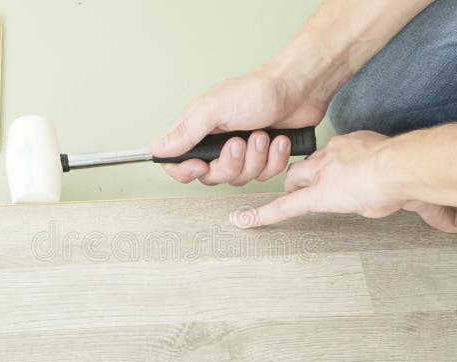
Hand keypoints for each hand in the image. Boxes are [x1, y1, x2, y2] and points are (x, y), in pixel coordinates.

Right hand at [150, 68, 329, 185]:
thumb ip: (185, 132)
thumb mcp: (214, 109)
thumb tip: (157, 148)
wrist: (299, 88)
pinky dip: (274, 159)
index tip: (202, 165)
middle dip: (231, 164)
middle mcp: (218, 143)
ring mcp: (242, 151)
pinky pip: (264, 175)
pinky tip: (279, 140)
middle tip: (241, 142)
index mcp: (200, 129)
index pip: (178, 163)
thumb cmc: (258, 91)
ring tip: (263, 135)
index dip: (186, 172)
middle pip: (212, 177)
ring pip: (240, 178)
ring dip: (256, 159)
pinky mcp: (264, 156)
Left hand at [230, 131, 456, 233]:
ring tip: (274, 206)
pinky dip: (261, 215)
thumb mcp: (424, 194)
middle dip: (304, 179)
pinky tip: (241, 221)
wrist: (401, 167)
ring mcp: (323, 176)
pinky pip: (282, 207)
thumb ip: (437, 211)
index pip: (336, 160)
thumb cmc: (412, 175)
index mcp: (358, 150)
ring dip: (292, 193)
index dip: (334, 170)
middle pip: (309, 168)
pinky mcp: (315, 197)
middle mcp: (336, 158)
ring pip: (296, 182)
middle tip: (304, 190)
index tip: (338, 176)